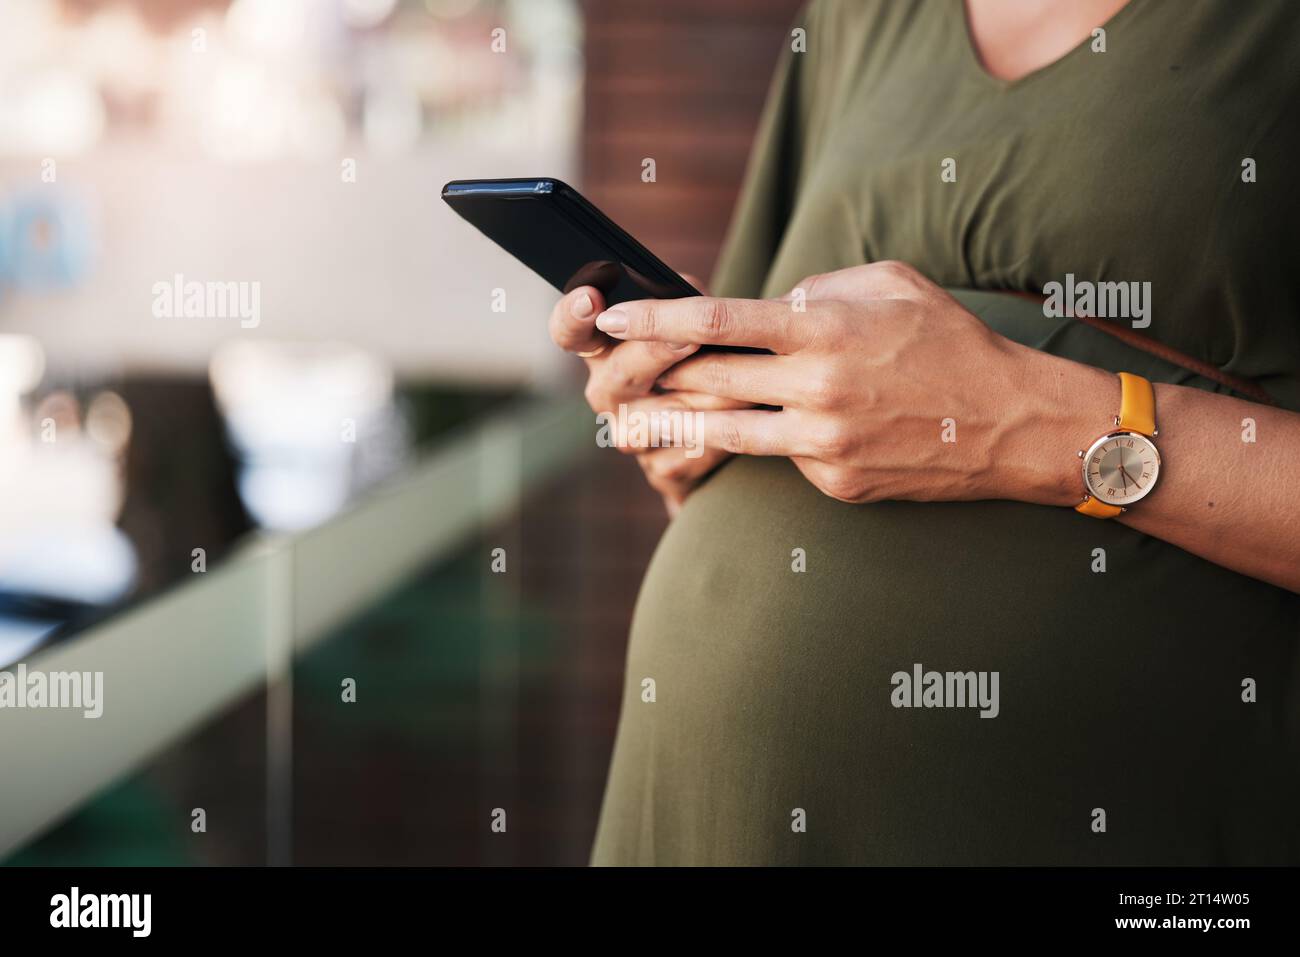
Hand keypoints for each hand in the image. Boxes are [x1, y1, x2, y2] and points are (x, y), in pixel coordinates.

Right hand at [548, 277, 748, 514]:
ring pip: (666, 417)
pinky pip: (695, 450)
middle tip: (688, 338)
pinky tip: (752, 419)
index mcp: (604, 350)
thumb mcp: (690, 325)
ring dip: (710, 396)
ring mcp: (631, 435)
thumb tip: (692, 294)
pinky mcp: (662, 471)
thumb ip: (684, 305)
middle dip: (655, 353)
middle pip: (620, 373)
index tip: (591, 300)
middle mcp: (607, 393)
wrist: (725, 436)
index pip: (569, 331)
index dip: (572, 316)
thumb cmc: (703, 361)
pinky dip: (727, 433)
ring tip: (750, 379)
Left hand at [593, 260, 1110, 505]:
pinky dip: (770, 442)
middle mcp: (814, 389)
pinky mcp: (834, 483)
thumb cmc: (949, 341)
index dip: (654, 320)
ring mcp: (822, 444)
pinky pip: (782, 458)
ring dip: (671, 427)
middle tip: (608, 373)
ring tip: (627, 424)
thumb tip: (766, 305)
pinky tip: (771, 436)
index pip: (715, 322)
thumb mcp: (889, 284)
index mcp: (823, 329)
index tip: (612, 317)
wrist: (1011, 422)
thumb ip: (816, 289)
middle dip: (651, 375)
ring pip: (724, 433)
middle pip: (706, 380)